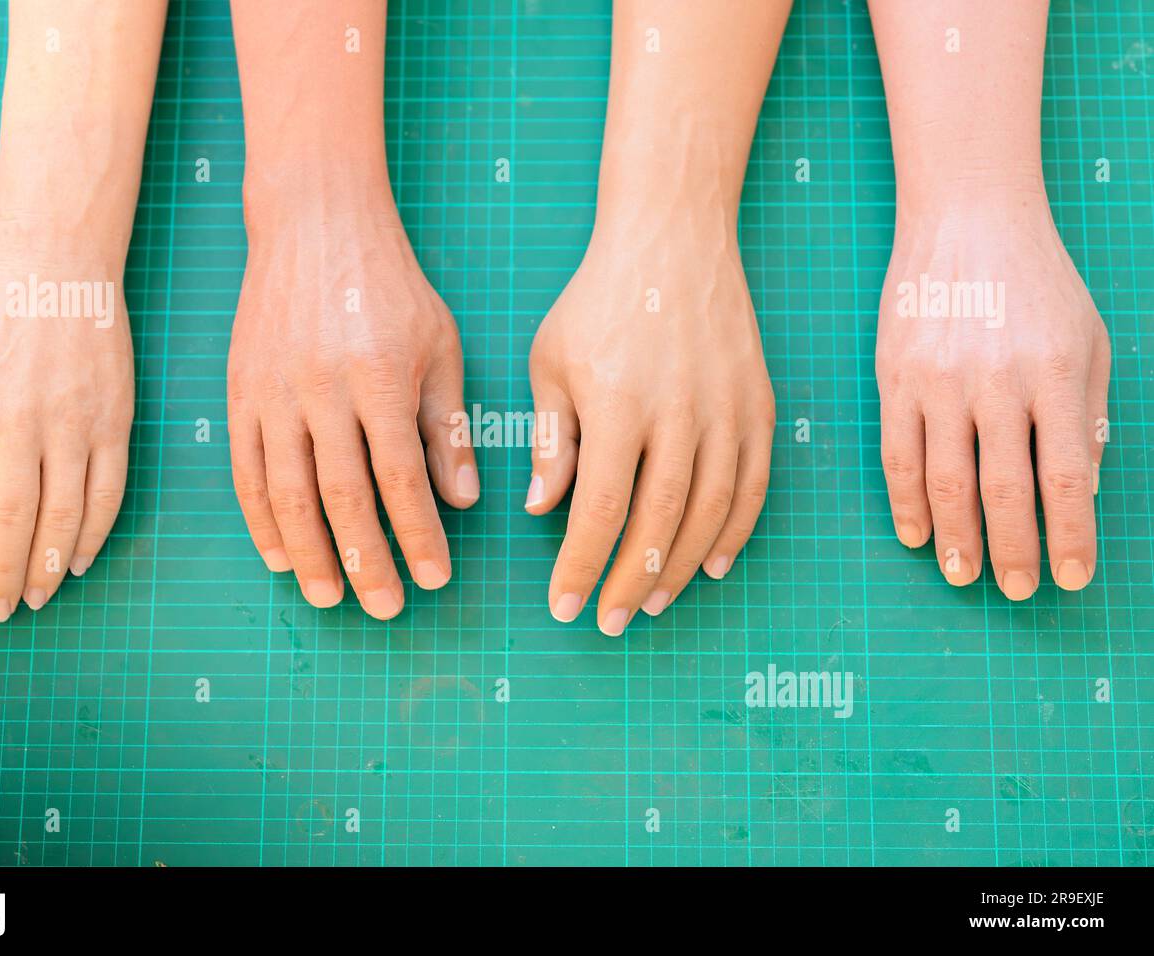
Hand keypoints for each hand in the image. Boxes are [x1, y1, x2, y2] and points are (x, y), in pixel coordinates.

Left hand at [0, 247, 133, 619]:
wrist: (57, 267)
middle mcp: (22, 421)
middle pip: (12, 519)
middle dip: (0, 574)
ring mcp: (75, 422)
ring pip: (65, 513)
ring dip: (47, 564)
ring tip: (34, 598)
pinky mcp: (116, 421)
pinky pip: (108, 491)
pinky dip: (95, 533)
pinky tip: (77, 560)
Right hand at [228, 204, 478, 619]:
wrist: (315, 222)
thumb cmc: (391, 284)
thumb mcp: (439, 345)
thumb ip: (448, 425)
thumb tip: (464, 500)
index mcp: (378, 378)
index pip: (400, 478)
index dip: (418, 535)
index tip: (436, 578)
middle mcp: (320, 390)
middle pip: (341, 498)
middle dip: (366, 561)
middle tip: (385, 608)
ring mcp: (272, 393)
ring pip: (287, 493)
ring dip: (310, 554)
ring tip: (331, 598)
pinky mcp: (240, 392)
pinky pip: (246, 470)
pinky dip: (261, 520)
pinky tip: (281, 556)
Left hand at [526, 227, 774, 635]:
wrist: (674, 237)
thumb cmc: (599, 299)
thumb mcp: (552, 361)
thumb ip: (552, 439)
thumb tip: (543, 510)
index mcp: (618, 405)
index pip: (599, 510)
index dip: (583, 565)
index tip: (565, 606)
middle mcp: (680, 413)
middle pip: (660, 522)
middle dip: (631, 580)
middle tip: (611, 620)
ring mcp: (729, 410)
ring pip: (712, 511)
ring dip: (682, 566)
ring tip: (653, 601)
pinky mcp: (760, 404)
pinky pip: (755, 483)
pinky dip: (737, 531)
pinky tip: (713, 564)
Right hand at [876, 196, 1109, 597]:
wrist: (967, 217)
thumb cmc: (1037, 279)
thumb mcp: (1088, 338)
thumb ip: (1087, 412)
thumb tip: (1079, 490)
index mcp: (1055, 373)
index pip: (1067, 476)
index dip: (1072, 536)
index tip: (1072, 578)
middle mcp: (997, 381)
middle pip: (1005, 490)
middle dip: (1013, 551)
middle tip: (1014, 590)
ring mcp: (939, 380)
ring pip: (945, 480)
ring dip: (957, 538)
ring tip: (964, 576)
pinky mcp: (895, 376)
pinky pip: (897, 454)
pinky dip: (906, 502)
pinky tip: (917, 535)